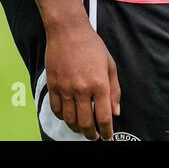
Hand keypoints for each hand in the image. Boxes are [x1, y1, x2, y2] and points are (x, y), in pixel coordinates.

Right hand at [44, 21, 121, 139]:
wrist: (68, 31)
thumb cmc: (91, 45)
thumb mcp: (110, 65)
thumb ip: (114, 90)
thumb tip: (115, 112)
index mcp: (99, 84)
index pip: (103, 117)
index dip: (106, 131)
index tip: (107, 136)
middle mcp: (82, 89)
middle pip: (86, 123)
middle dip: (91, 134)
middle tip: (94, 136)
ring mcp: (65, 88)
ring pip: (70, 119)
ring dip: (77, 128)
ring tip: (82, 129)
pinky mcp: (53, 85)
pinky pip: (56, 109)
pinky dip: (62, 117)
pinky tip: (68, 117)